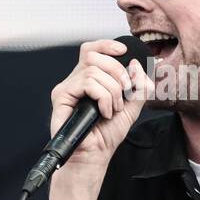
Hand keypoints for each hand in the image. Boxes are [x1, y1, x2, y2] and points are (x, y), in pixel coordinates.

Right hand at [49, 39, 153, 170]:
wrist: (95, 155)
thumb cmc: (107, 135)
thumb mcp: (132, 107)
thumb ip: (138, 86)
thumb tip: (135, 64)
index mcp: (90, 79)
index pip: (93, 50)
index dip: (107, 45)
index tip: (124, 51)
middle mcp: (76, 80)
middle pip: (95, 56)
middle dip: (117, 73)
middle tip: (124, 94)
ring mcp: (67, 87)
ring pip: (94, 71)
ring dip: (112, 92)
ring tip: (112, 110)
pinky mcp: (61, 96)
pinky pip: (87, 83)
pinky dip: (103, 97)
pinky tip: (104, 112)